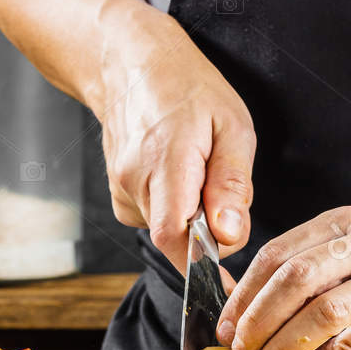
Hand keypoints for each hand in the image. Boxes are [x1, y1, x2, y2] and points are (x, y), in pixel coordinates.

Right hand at [93, 6, 254, 271]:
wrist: (128, 61)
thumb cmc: (186, 86)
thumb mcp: (232, 124)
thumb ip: (232, 183)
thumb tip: (229, 235)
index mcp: (167, 161)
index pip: (175, 236)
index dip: (201, 270)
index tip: (226, 288)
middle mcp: (135, 180)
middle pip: (177, 238)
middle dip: (209, 233)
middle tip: (225, 190)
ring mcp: (120, 188)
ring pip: (168, 229)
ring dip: (194, 216)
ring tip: (200, 169)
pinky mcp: (118, 193)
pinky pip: (156, 218)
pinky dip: (176, 208)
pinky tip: (178, 173)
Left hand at [216, 208, 350, 349]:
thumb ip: (315, 265)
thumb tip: (251, 312)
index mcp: (343, 222)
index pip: (277, 255)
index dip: (243, 296)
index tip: (225, 327)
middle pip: (292, 280)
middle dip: (255, 322)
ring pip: (319, 314)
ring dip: (279, 349)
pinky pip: (348, 349)